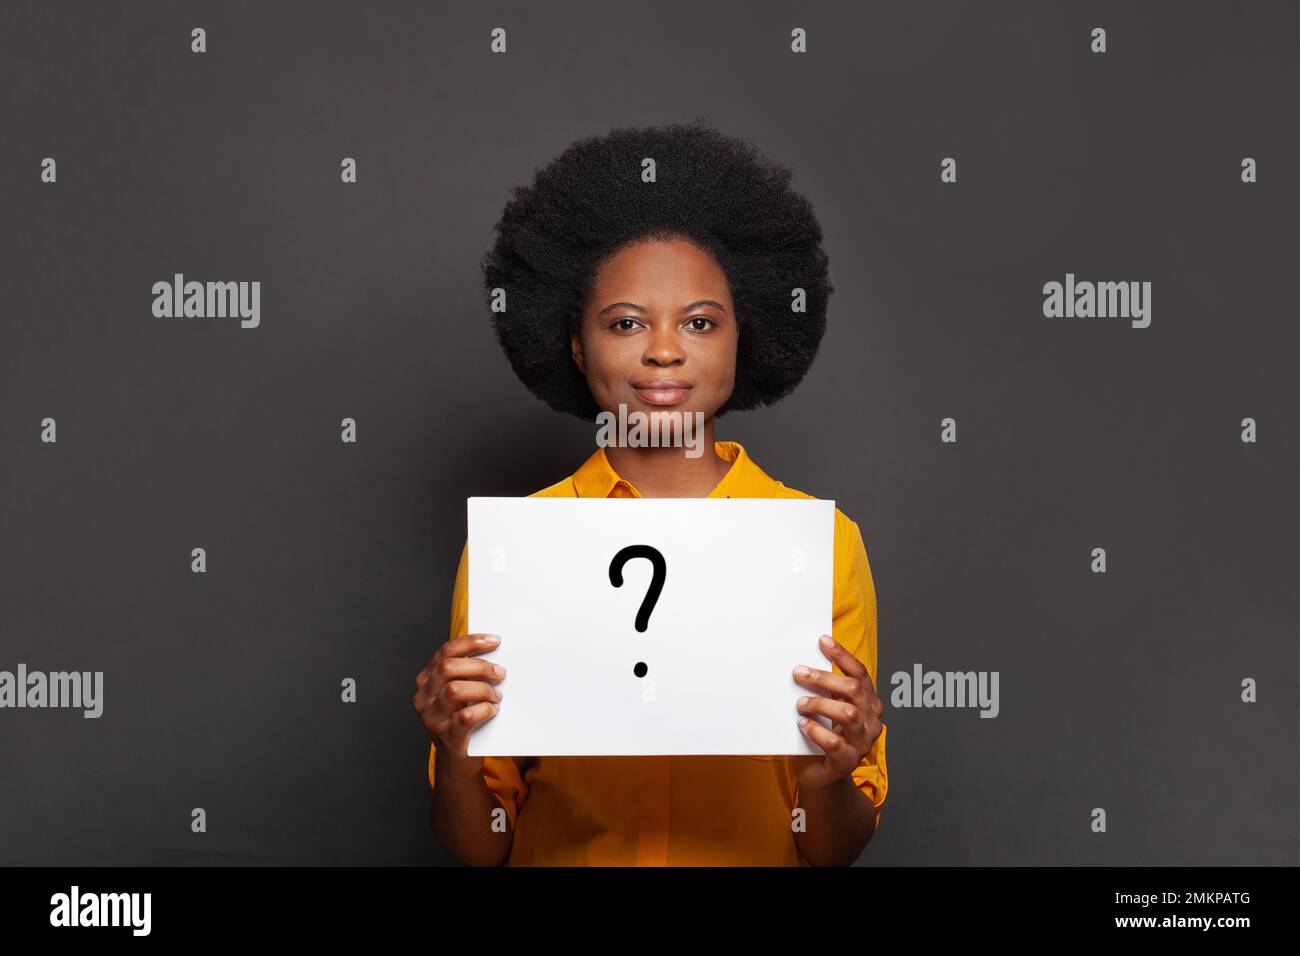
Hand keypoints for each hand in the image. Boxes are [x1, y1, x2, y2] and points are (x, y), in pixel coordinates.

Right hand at [412, 633, 506, 779]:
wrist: (457, 762)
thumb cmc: (462, 720)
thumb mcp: (460, 693)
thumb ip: (467, 674)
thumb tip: (494, 652)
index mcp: (426, 681)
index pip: (446, 651)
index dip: (471, 642)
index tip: (495, 640)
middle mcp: (424, 698)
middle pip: (449, 667)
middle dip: (480, 666)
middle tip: (501, 673)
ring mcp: (432, 718)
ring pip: (455, 690)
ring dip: (483, 690)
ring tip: (496, 696)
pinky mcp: (447, 737)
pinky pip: (466, 716)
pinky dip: (484, 710)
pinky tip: (493, 710)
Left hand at [789, 633, 883, 791]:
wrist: (820, 774)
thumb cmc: (823, 734)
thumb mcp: (827, 707)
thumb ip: (825, 689)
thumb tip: (805, 662)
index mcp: (869, 703)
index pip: (860, 673)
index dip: (842, 655)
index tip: (822, 640)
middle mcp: (871, 720)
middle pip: (853, 689)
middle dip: (824, 678)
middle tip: (798, 672)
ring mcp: (862, 742)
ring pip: (848, 714)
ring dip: (820, 704)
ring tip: (800, 703)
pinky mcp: (848, 761)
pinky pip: (835, 743)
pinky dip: (816, 730)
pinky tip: (802, 724)